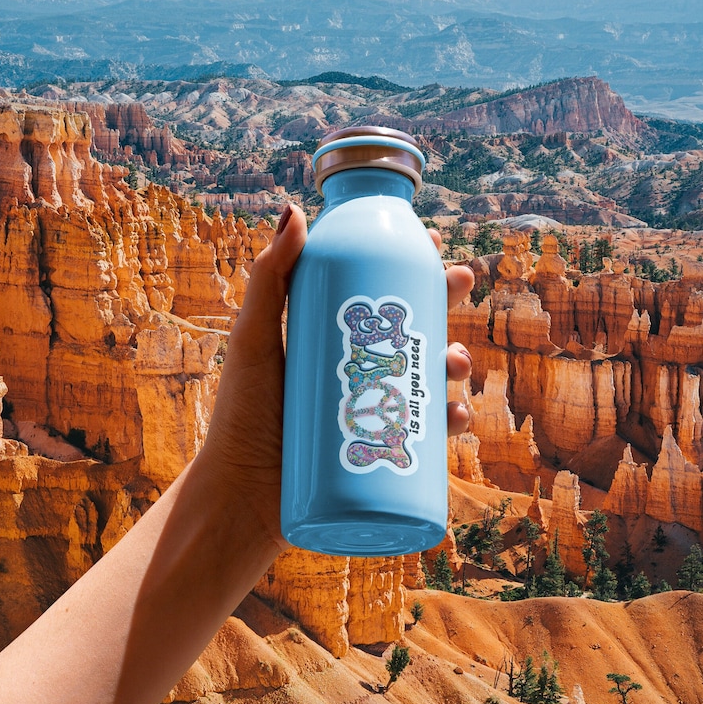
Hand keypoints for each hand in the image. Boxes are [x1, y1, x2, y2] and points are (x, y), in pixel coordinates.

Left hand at [201, 205, 474, 551]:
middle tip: (460, 287)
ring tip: (455, 361)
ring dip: (455, 362)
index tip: (435, 249)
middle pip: (411, 330)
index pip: (377, 294)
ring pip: (427, 376)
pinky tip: (458, 417)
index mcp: (328, 337)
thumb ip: (268, 277)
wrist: (244, 493)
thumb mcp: (255, 339)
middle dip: (445, 305)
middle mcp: (354, 369)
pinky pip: (428, 431)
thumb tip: (297, 210)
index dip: (410, 270)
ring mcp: (371, 408)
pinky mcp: (382, 448)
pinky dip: (451, 422)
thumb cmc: (242, 413)